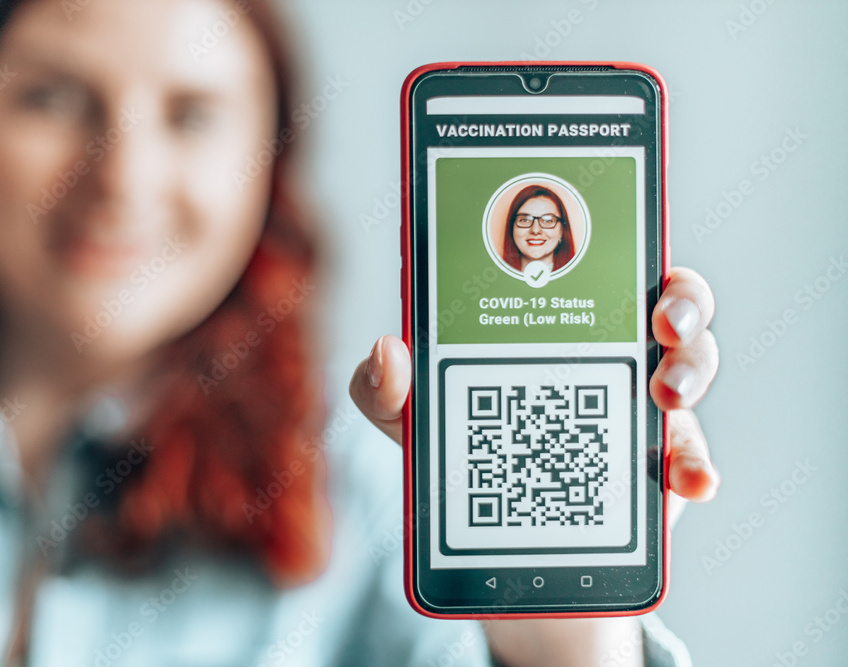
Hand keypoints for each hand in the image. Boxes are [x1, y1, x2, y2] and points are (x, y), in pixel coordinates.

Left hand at [349, 266, 719, 666]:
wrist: (484, 519)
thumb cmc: (451, 439)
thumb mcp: (405, 409)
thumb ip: (383, 384)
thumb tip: (387, 350)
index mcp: (556, 321)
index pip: (605, 266)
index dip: (620, 244)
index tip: (620, 246)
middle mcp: (609, 352)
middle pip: (671, 307)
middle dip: (681, 305)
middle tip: (660, 324)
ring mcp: (638, 407)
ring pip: (692, 371)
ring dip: (692, 374)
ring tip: (666, 399)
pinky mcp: (654, 464)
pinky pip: (690, 459)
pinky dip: (697, 468)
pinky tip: (691, 481)